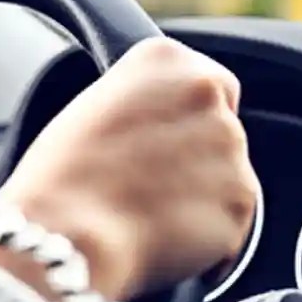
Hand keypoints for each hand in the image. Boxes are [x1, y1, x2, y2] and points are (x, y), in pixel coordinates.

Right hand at [0, 37, 258, 301]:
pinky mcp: (238, 206)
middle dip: (197, 160)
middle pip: (224, 133)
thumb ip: (147, 103)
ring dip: (201, 200)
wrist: (66, 229)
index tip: (167, 142)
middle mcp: (209, 97)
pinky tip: (161, 238)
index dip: (190, 120)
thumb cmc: (63, 172)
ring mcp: (231, 152)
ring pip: (228, 181)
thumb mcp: (95, 103)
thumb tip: (168, 130)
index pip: (215, 85)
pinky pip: (229, 225)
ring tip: (146, 214)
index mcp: (169, 61)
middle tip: (146, 182)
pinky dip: (205, 240)